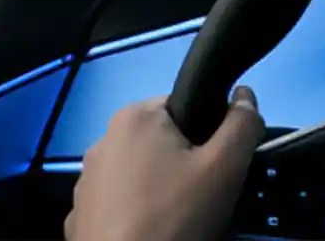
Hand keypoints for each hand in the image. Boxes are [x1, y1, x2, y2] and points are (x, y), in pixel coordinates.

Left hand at [64, 86, 264, 240]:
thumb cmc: (175, 216)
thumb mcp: (225, 167)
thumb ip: (242, 125)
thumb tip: (244, 96)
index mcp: (135, 117)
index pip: (185, 106)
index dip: (209, 133)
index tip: (216, 165)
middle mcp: (102, 140)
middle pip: (163, 141)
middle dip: (185, 163)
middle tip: (202, 195)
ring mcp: (86, 181)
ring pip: (141, 173)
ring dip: (161, 188)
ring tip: (178, 219)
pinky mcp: (80, 216)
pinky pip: (120, 202)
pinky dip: (138, 212)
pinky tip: (152, 232)